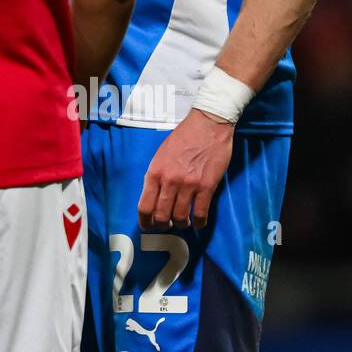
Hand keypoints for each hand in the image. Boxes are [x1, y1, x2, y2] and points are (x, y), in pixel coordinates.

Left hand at [138, 109, 233, 230]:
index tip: (148, 227)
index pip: (144, 206)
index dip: (145, 221)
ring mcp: (188, 185)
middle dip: (162, 226)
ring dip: (181, 224)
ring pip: (180, 218)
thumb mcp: (161, 154)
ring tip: (183, 222)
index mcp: (155, 172)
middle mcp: (169, 181)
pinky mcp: (207, 186)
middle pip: (160, 216)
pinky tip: (198, 221)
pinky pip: (201, 213)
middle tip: (166, 226)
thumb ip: (157, 175)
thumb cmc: (184, 137)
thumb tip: (154, 196)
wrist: (207, 124)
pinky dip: (199, 222)